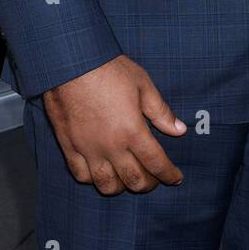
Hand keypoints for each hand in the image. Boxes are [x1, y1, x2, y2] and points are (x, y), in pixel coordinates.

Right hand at [42, 54, 187, 194]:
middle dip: (148, 184)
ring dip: (122, 186)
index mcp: (132, 131)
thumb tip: (179, 130)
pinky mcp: (69, 146)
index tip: (176, 178)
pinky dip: (93, 179)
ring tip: (128, 179)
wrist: (71, 62)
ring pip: (106, 185)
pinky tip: (101, 172)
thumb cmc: (109, 69)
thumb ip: (161, 112)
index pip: (156, 163)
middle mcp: (111, 146)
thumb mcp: (143, 85)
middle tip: (154, 179)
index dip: (169, 175)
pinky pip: (81, 175)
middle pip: (134, 180)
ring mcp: (87, 149)